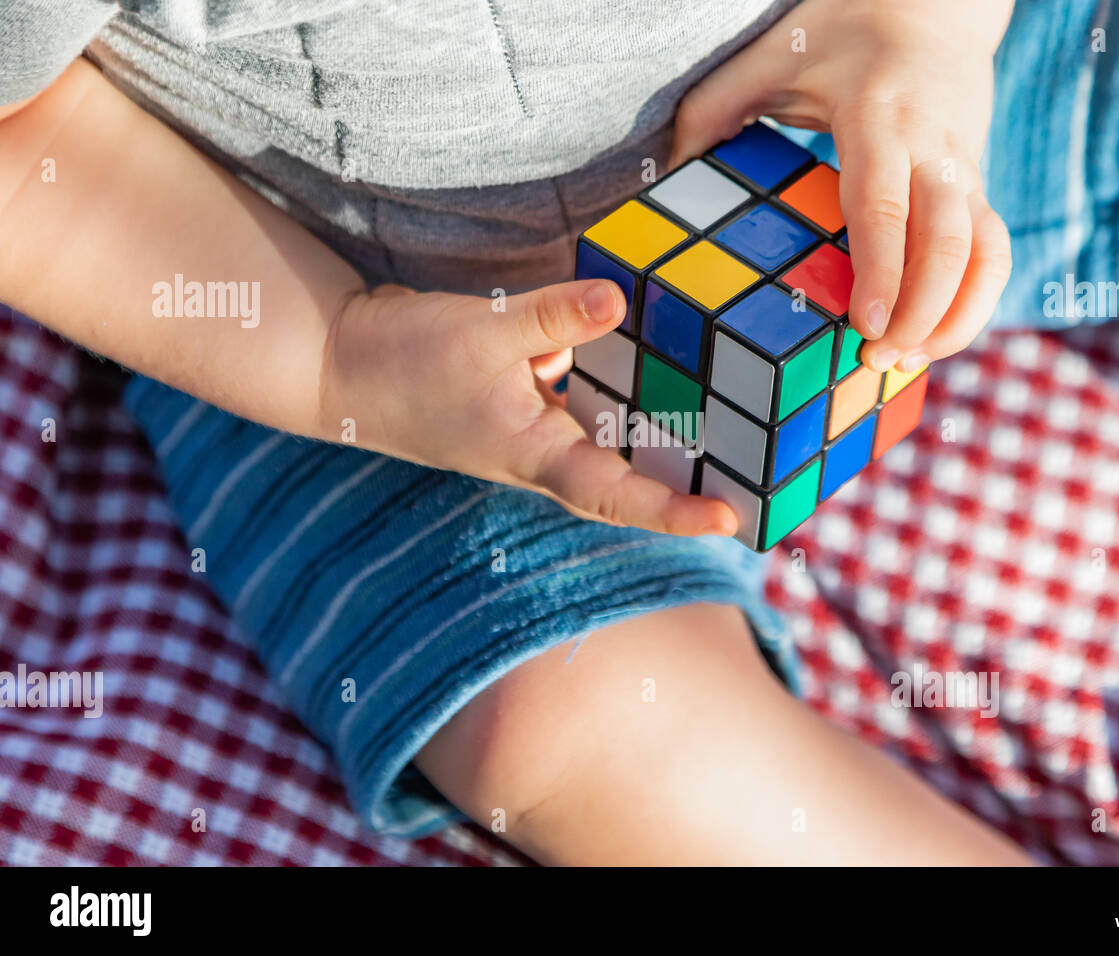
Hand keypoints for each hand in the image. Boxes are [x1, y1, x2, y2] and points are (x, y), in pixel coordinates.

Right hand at [318, 279, 737, 535]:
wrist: (343, 361)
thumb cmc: (400, 364)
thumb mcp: (479, 335)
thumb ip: (550, 317)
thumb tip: (621, 297)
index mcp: (536, 456)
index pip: (617, 496)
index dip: (674, 513)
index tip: (731, 521)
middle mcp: (548, 449)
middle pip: (635, 475)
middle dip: (695, 477)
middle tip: (766, 468)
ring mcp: (541, 423)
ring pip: (618, 430)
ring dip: (668, 424)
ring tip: (740, 406)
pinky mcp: (533, 392)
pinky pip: (593, 388)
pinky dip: (626, 371)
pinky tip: (663, 337)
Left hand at [671, 0, 1014, 373]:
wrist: (933, 7)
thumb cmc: (841, 33)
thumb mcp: (773, 54)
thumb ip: (716, 106)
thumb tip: (667, 170)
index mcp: (878, 118)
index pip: (885, 204)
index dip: (881, 269)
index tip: (867, 324)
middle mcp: (932, 147)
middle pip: (946, 239)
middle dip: (921, 310)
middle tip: (879, 359)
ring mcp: (965, 169)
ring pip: (984, 251)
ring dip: (955, 316)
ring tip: (910, 363)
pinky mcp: (979, 187)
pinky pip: (993, 252)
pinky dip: (974, 302)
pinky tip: (936, 339)